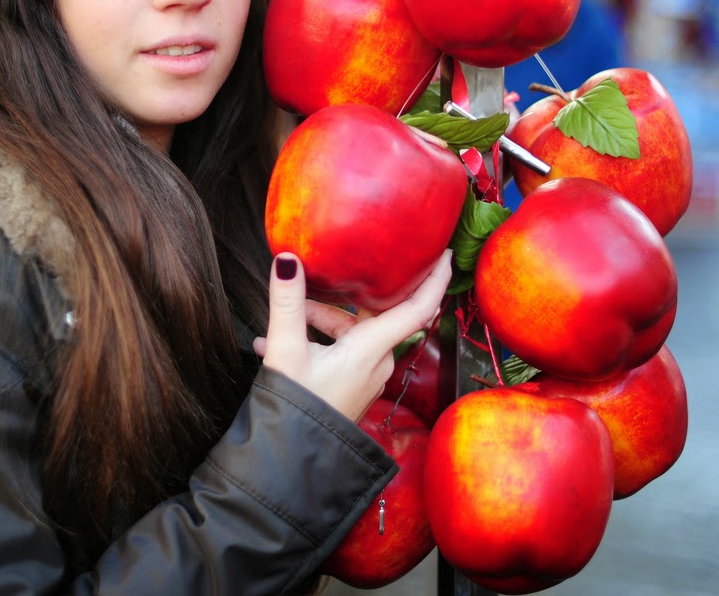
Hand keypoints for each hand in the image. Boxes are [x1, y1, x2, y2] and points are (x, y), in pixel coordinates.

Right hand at [254, 250, 451, 421]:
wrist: (292, 464)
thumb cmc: (297, 411)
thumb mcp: (286, 351)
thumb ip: (287, 302)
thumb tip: (287, 259)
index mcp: (372, 349)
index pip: (417, 307)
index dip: (434, 278)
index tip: (446, 253)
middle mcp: (377, 361)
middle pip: (370, 314)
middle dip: (343, 294)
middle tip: (327, 271)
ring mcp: (366, 376)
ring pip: (349, 332)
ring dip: (316, 320)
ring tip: (280, 322)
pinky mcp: (352, 386)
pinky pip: (340, 351)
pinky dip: (313, 341)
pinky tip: (272, 346)